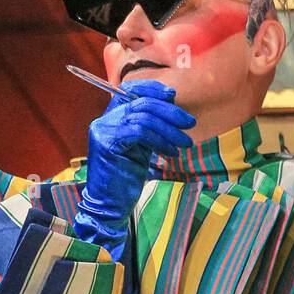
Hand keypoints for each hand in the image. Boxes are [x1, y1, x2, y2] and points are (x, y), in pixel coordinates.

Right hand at [73, 79, 194, 257]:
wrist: (110, 204)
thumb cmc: (127, 175)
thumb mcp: (142, 144)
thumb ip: (151, 125)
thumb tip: (172, 104)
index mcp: (112, 117)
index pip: (130, 90)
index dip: (152, 89)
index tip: (173, 96)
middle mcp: (104, 120)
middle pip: (140, 102)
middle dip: (170, 111)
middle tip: (190, 123)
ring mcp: (103, 130)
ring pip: (143, 117)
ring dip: (170, 130)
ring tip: (185, 143)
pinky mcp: (107, 143)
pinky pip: (140, 132)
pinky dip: (160, 141)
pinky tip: (171, 153)